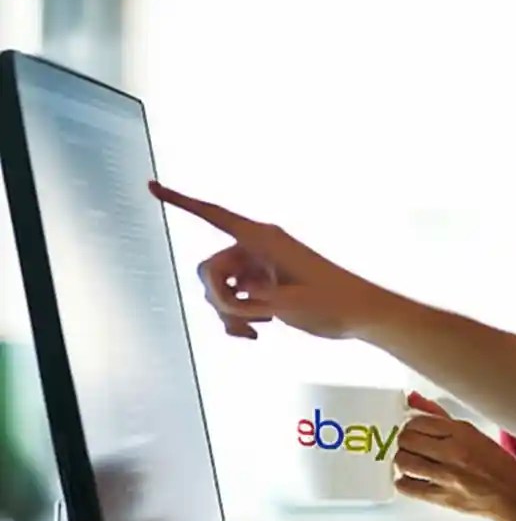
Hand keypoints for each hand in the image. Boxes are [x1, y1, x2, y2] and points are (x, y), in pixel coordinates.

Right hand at [149, 181, 387, 339]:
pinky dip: (237, 317)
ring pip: (220, 289)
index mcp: (264, 239)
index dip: (181, 201)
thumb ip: (251, 298)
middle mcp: (257, 248)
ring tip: (254, 331)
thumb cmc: (333, 303)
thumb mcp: (288, 303)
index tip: (150, 186)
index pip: (214, 215)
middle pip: (211, 267)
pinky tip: (256, 334)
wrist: (361, 314)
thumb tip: (228, 292)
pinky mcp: (264, 285)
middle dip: (217, 297)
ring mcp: (259, 267)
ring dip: (228, 313)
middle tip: (242, 317)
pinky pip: (234, 300)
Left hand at [394, 390, 515, 520]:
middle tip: (411, 443)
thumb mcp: (471, 432)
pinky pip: (406, 486)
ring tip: (411, 458)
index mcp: (462, 432)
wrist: (511, 494)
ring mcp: (446, 476)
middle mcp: (453, 452)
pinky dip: (403, 480)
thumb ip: (439, 416)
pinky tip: (412, 476)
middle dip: (404, 439)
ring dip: (403, 458)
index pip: (420, 421)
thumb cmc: (494, 462)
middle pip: (407, 439)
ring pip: (403, 461)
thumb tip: (413, 398)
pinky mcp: (440, 497)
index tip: (414, 427)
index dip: (411, 423)